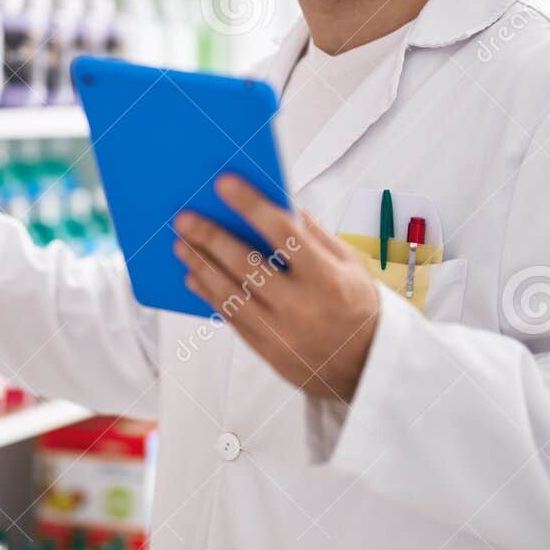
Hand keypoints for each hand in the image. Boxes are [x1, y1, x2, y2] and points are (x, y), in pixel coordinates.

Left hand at [174, 175, 380, 402]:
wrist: (367, 366)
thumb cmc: (357, 304)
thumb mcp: (349, 264)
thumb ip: (313, 233)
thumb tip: (279, 201)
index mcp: (327, 278)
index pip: (283, 233)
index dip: (251, 205)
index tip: (224, 184)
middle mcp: (302, 306)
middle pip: (245, 265)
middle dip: (211, 238)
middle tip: (185, 218)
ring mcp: (281, 333)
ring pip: (229, 294)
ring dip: (201, 265)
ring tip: (182, 245)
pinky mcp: (266, 351)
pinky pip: (230, 318)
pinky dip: (209, 295)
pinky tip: (195, 276)